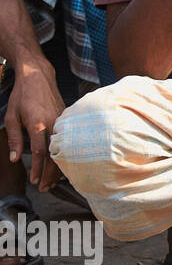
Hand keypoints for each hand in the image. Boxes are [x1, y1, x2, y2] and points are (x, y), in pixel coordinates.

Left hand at [5, 59, 65, 190]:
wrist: (38, 76)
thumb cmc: (21, 96)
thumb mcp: (11, 116)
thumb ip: (14, 138)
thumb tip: (14, 159)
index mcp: (37, 124)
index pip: (39, 153)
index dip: (36, 169)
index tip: (34, 181)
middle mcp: (53, 124)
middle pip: (54, 155)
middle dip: (49, 174)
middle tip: (43, 188)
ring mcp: (62, 122)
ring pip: (63, 150)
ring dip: (58, 168)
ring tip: (52, 181)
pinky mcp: (66, 120)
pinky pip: (67, 141)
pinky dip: (64, 155)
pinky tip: (60, 164)